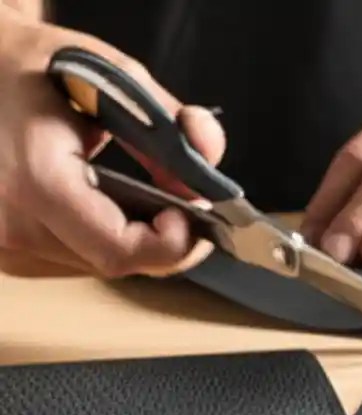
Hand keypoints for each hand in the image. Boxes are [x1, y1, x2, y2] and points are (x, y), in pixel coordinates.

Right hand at [0, 12, 224, 277]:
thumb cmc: (34, 67)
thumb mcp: (109, 74)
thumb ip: (166, 121)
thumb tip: (207, 161)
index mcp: (34, 179)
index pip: (119, 249)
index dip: (171, 244)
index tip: (191, 214)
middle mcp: (8, 223)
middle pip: (115, 261)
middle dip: (160, 238)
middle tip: (182, 203)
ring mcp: (0, 244)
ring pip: (97, 266)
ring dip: (132, 239)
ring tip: (137, 195)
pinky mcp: (2, 251)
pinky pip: (72, 261)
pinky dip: (101, 237)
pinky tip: (102, 202)